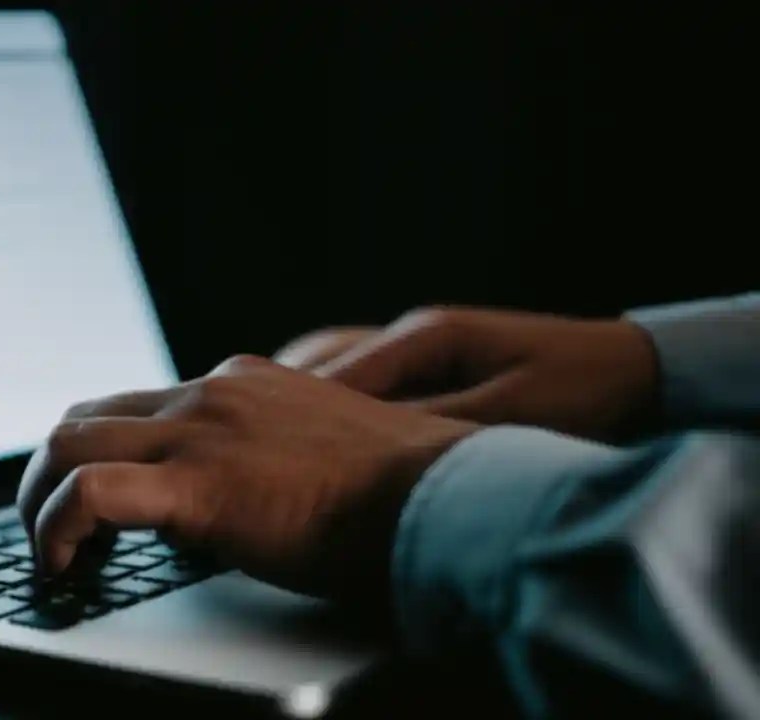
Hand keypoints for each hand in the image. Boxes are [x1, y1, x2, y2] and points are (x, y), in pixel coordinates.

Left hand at [16, 355, 476, 615]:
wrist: (446, 496)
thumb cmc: (401, 489)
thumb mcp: (322, 451)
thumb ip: (271, 454)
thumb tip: (248, 496)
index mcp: (239, 384)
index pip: (137, 405)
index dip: (99, 455)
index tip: (90, 502)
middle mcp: (211, 394)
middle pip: (86, 415)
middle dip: (50, 471)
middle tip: (48, 524)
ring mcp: (201, 432)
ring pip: (69, 443)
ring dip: (40, 499)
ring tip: (47, 552)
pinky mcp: (200, 483)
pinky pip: (91, 494)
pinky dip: (57, 528)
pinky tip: (63, 567)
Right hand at [274, 307, 660, 440]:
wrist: (636, 372)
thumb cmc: (582, 390)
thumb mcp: (514, 412)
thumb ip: (439, 424)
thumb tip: (366, 442)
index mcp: (428, 336)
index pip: (340, 372)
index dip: (291, 407)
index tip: (251, 437)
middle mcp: (412, 335)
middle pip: (319, 358)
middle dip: (274, 397)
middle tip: (236, 433)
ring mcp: (416, 347)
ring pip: (329, 363)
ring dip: (291, 396)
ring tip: (253, 434)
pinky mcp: (425, 367)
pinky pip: (354, 378)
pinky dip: (322, 400)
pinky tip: (303, 429)